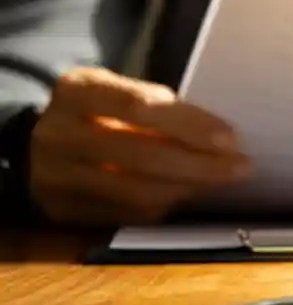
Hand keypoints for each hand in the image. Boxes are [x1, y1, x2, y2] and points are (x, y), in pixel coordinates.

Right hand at [29, 67, 250, 225]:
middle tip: (241, 167)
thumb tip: (220, 137)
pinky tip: (188, 195)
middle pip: (140, 154)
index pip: (138, 106)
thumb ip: (157, 108)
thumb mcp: (118, 91)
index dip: (189, 124)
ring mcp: (55, 176)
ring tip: (220, 181)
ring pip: (135, 190)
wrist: (39, 143)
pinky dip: (164, 206)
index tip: (230, 138)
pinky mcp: (62, 210)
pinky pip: (125, 215)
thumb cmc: (101, 111)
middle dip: (199, 164)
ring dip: (188, 188)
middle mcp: (58, 133)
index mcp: (77, 90)